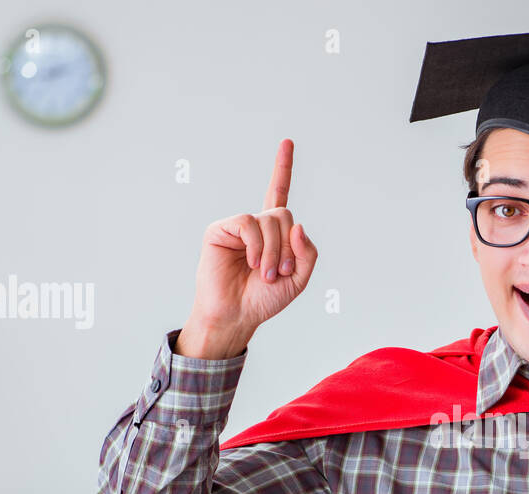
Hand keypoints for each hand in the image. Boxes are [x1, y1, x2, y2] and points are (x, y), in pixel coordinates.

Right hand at [181, 138, 318, 357]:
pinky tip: (254, 263)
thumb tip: (298, 224)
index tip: (287, 142)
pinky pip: (248, 223)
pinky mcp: (220, 230)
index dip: (282, 168)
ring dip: (275, 252)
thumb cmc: (264, 299)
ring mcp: (237, 226)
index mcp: (274, 233)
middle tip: (280, 273)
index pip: (279, 194)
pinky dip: (257, 245)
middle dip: (288, 247)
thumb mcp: (300, 278)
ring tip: (266, 274)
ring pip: (270, 220)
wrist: (237, 315)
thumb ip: (308, 252)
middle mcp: (256, 225)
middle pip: (284, 215)